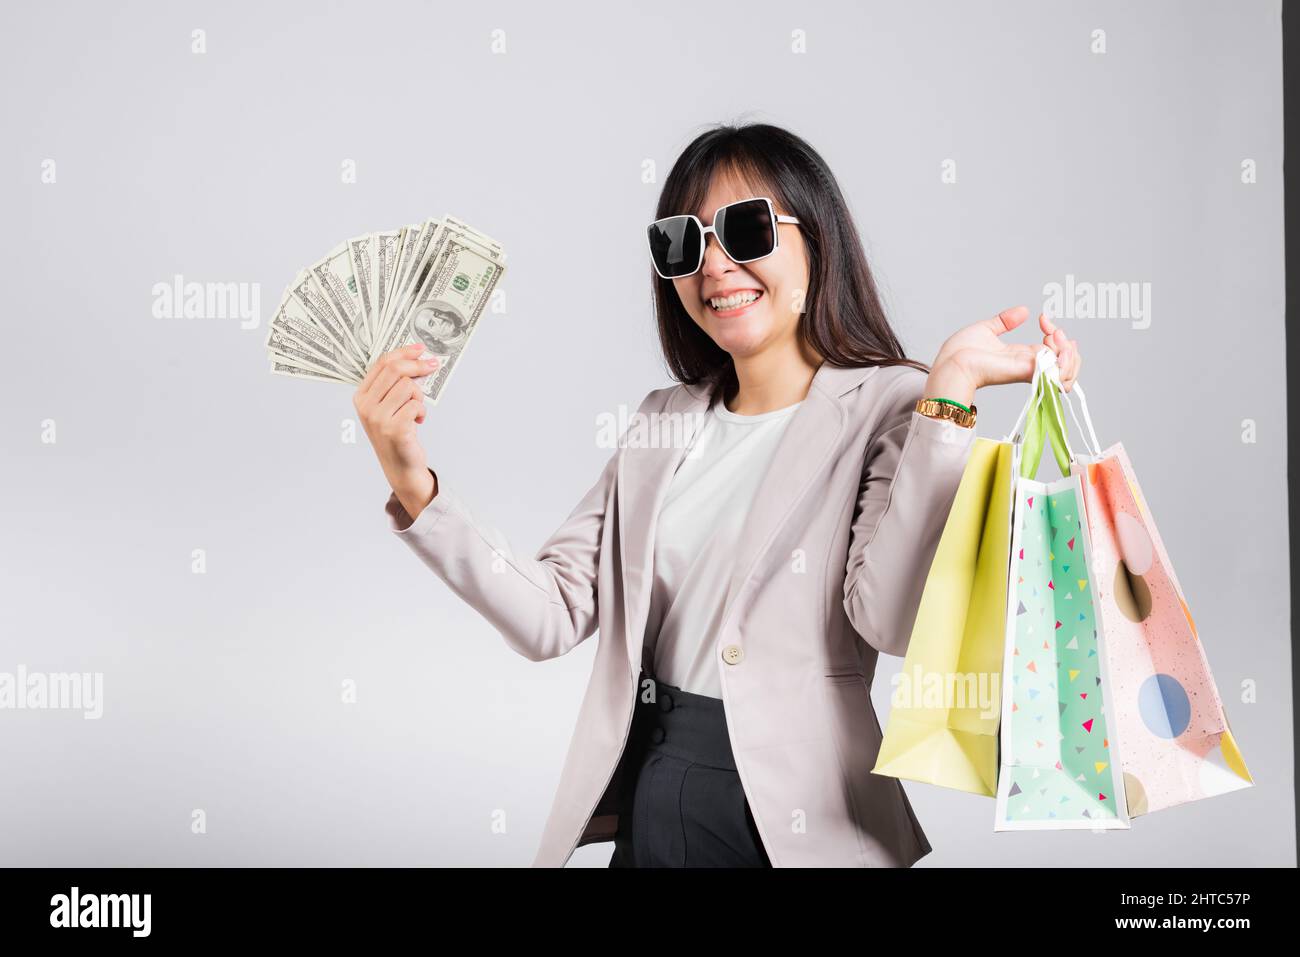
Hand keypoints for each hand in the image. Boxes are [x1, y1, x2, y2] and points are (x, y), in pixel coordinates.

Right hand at [354, 343, 440, 517]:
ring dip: (419, 396)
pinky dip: (422, 412)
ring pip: (408, 387)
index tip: (420, 349)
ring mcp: (378, 419)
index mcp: (361, 397)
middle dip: (418, 366)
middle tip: (432, 366)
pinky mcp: (394, 429)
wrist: (401, 466)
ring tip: (416, 410)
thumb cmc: (397, 433)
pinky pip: (416, 405)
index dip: (404, 352)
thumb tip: (416, 358)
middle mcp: (366, 407)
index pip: (382, 363)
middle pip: (395, 370)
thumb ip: (394, 384)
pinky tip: (418, 422)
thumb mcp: (388, 406)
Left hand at [923, 305, 1082, 405]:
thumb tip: (1023, 311)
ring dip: (1070, 354)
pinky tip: (1052, 344)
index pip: (1055, 352)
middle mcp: (1030, 365)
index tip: (1043, 319)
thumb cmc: (961, 352)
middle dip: (1068, 346)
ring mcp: (1030, 370)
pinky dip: (1064, 361)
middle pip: (1067, 365)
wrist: (950, 362)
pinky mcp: (1027, 372)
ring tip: (1054, 337)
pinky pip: (1058, 375)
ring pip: (1068, 372)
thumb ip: (1006, 321)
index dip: (1057, 334)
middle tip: (1052, 332)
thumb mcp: (987, 329)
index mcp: (1022, 356)